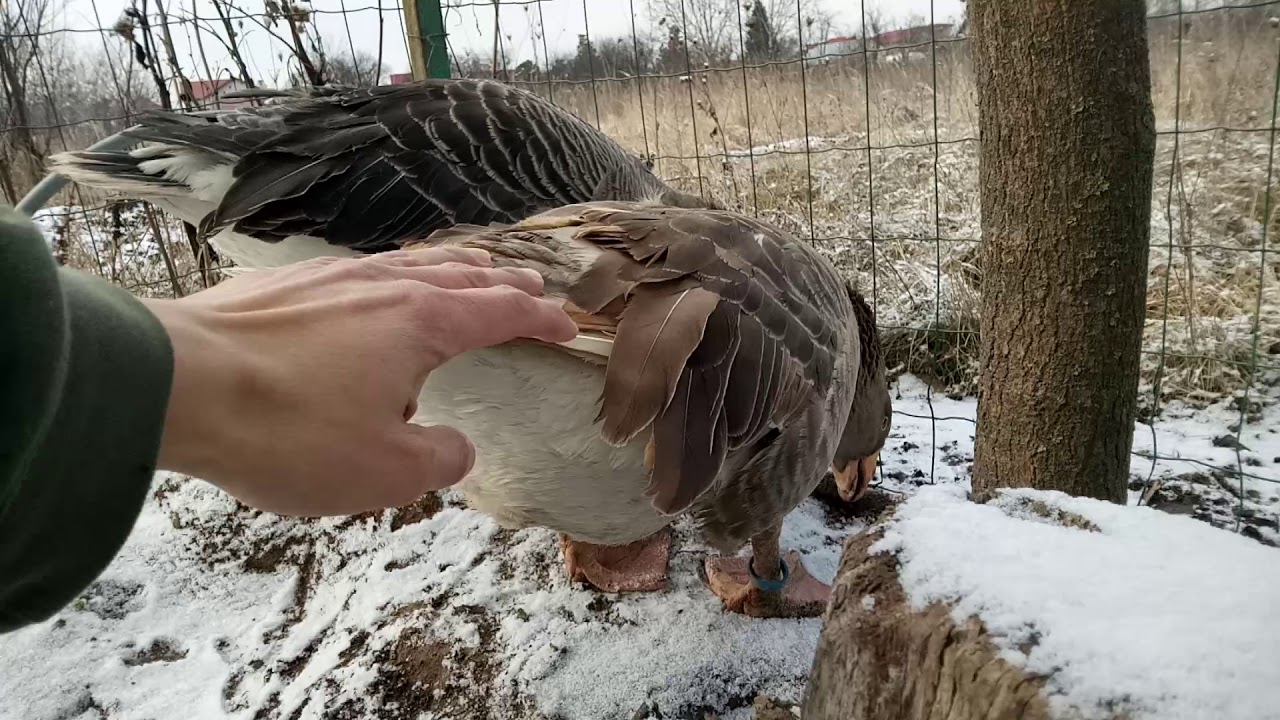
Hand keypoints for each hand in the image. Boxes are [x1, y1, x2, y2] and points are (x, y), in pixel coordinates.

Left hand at [142, 248, 577, 515]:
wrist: (174, 384)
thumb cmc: (287, 430)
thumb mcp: (382, 472)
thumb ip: (438, 460)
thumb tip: (457, 448)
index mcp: (422, 322)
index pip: (501, 309)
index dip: (541, 317)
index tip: (568, 325)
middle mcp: (385, 285)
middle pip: (461, 272)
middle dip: (503, 280)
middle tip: (532, 284)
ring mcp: (331, 277)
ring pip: (410, 263)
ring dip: (452, 269)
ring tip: (468, 275)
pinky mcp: (285, 285)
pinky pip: (363, 270)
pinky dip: (396, 276)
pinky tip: (378, 289)